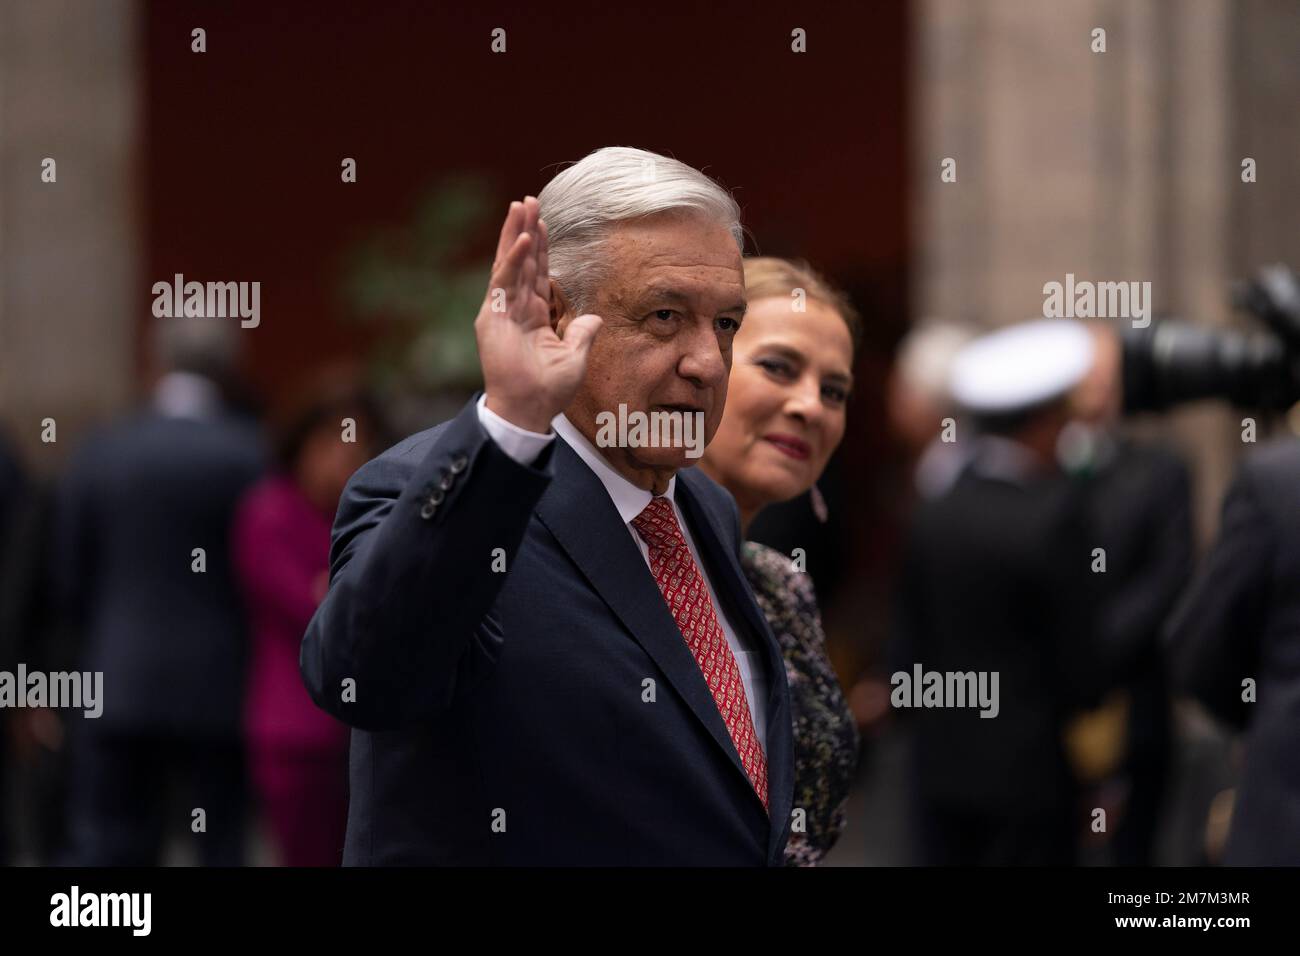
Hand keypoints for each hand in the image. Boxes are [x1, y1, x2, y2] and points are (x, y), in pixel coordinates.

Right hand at [475, 196, 601, 432]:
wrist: (528, 409)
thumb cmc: (549, 390)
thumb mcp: (575, 356)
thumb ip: (582, 333)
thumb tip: (594, 317)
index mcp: (534, 315)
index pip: (537, 273)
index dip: (541, 248)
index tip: (544, 222)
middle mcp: (516, 308)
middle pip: (521, 261)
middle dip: (526, 230)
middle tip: (528, 200)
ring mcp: (502, 311)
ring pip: (509, 264)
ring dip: (515, 234)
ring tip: (520, 205)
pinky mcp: (491, 318)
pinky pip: (503, 282)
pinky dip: (513, 260)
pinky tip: (523, 239)